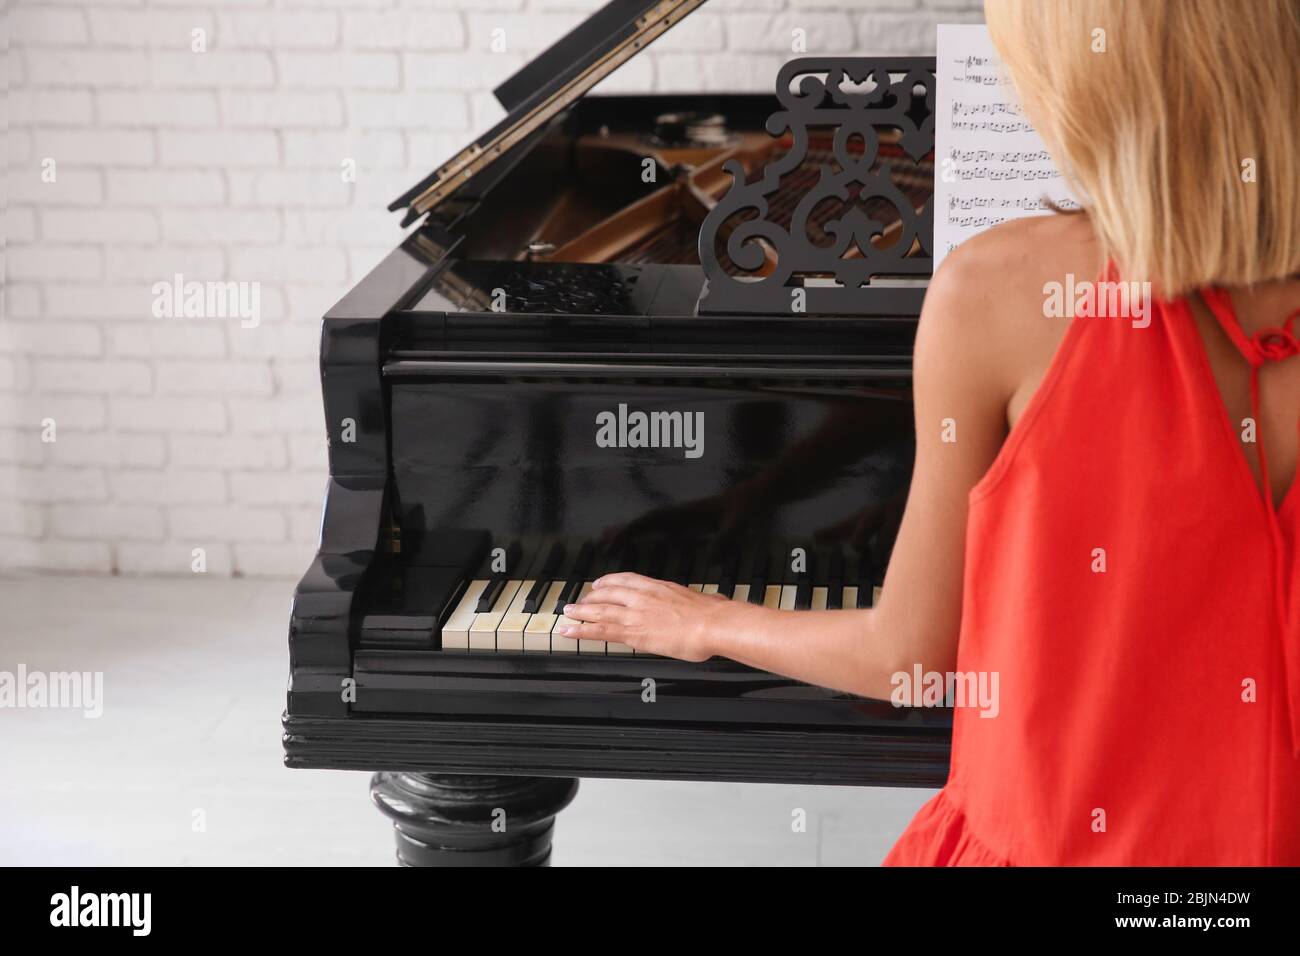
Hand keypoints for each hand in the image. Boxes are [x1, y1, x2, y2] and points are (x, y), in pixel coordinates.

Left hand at [554, 572, 740, 661]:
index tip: (601, 584)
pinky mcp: (631, 632)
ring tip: (567, 613)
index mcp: (658, 587)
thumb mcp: (706, 601)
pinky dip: (581, 630)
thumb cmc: (713, 615)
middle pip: (608, 593)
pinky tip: (569, 631)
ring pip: (599, 610)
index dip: (609, 582)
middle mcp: (642, 597)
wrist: (712, 624)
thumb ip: (703, 601)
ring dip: (580, 611)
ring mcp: (635, 613)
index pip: (626, 580)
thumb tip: (715, 602)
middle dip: (591, 597)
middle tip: (580, 601)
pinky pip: (599, 630)